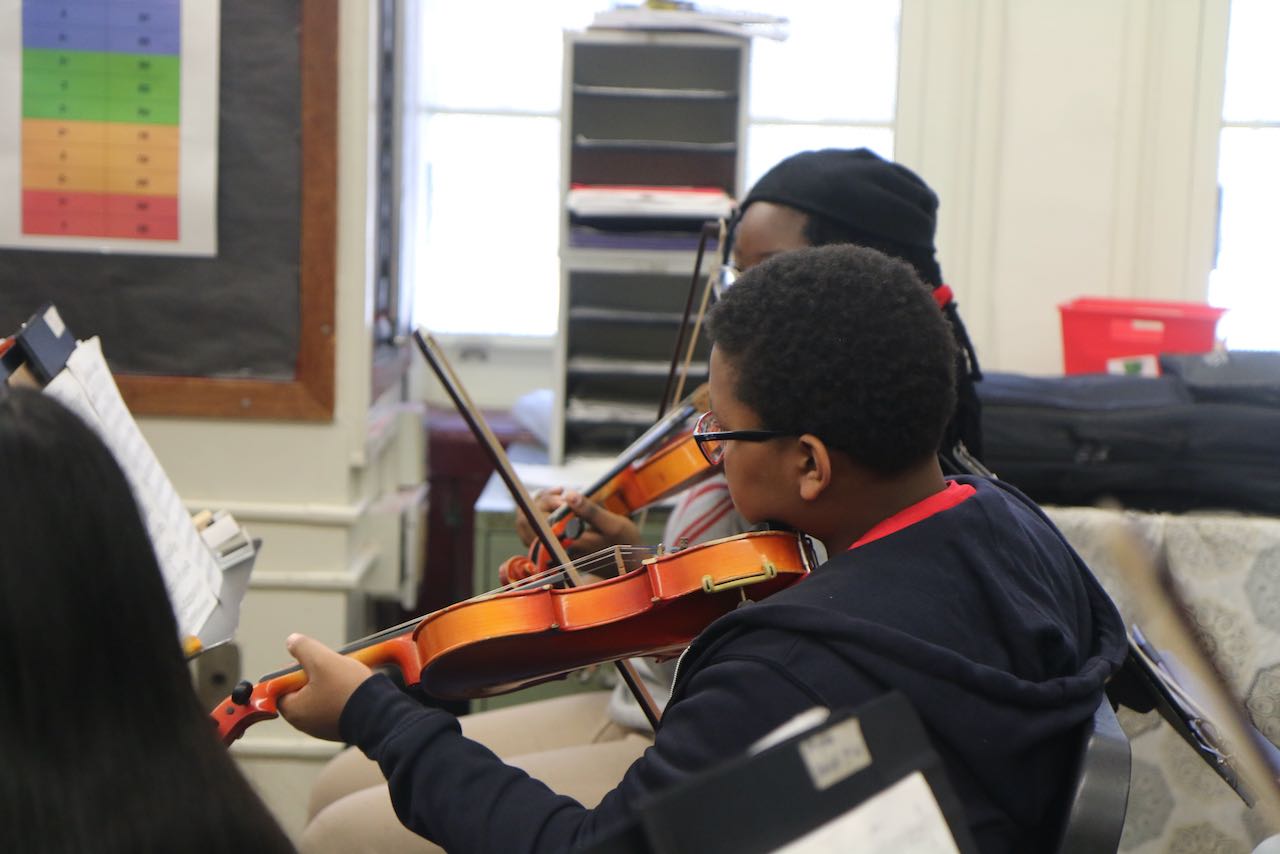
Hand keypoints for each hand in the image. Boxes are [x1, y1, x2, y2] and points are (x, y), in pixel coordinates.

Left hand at [276, 633, 373, 741]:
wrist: (380, 714)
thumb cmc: (348, 690)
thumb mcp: (322, 660)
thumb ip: (303, 648)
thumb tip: (291, 641)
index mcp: (294, 711)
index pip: (281, 686)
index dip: (293, 670)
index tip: (308, 663)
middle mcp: (305, 723)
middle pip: (301, 690)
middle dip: (315, 674)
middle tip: (330, 666)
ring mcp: (323, 727)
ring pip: (320, 696)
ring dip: (330, 682)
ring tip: (346, 675)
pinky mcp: (340, 727)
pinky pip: (335, 705)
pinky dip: (341, 694)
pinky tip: (354, 686)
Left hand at [514, 488, 642, 554]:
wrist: (627, 564)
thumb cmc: (623, 544)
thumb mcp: (613, 524)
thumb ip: (589, 511)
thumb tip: (569, 495)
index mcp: (567, 545)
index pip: (537, 522)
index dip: (543, 502)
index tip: (560, 492)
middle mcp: (555, 551)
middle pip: (527, 523)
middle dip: (540, 500)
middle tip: (562, 491)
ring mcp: (552, 550)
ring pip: (528, 525)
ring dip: (540, 505)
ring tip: (560, 494)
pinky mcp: (554, 547)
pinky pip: (536, 528)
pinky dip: (542, 511)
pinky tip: (559, 502)